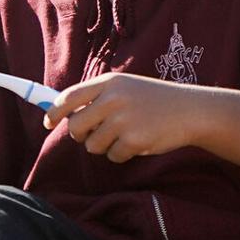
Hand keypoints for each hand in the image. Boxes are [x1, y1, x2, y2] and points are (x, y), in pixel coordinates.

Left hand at [42, 73, 202, 162]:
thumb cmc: (154, 100)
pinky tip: (139, 141)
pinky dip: (122, 154)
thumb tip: (64, 115)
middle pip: (75, 126)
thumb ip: (98, 98)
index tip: (48, 122)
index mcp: (109, 83)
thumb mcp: (126, 88)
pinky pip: (113, 156)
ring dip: (104, 146)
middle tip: (94, 135)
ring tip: (125, 135)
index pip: (68, 97)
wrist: (191, 110)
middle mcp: (113, 99)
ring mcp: (123, 120)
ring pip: (93, 145)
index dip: (54, 112)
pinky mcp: (134, 140)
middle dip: (81, 136)